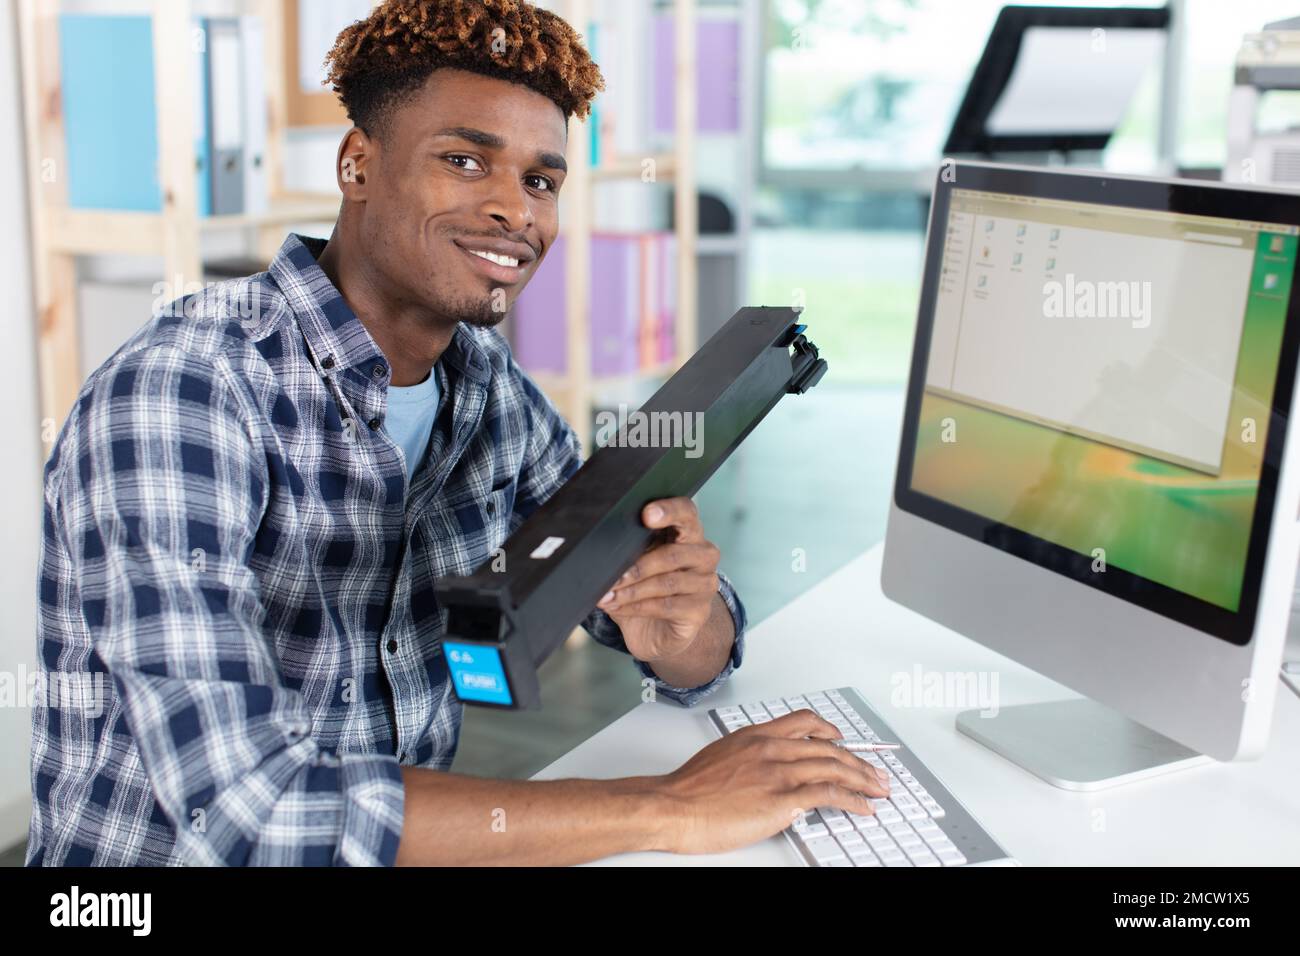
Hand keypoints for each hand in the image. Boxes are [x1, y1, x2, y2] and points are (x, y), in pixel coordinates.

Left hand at [596, 497, 721, 664]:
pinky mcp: (700, 610)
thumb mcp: (633, 564)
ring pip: (666, 582)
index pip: (687, 512)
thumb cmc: (644, 590)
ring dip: (631, 590)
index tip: (646, 515)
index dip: (669, 510)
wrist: (658, 632)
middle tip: (611, 574)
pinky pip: (665, 606)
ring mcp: (705, 583)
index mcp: (688, 533)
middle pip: (676, 552)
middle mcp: (703, 554)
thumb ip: (625, 549)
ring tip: (607, 595)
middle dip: (638, 565)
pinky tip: (617, 607)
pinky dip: (636, 607)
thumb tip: (596, 544)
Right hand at [652, 710, 890, 854]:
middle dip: (859, 761)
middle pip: (829, 748)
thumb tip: (764, 769)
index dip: (829, 730)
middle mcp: (772, 748)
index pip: (803, 721)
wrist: (674, 805)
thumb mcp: (721, 756)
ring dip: (864, 780)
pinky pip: (829, 795)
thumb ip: (749, 756)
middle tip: (875, 773)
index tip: (842, 739)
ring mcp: (779, 773)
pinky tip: (863, 807)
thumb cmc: (689, 788)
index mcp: (756, 735)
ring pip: (835, 768)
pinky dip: (853, 800)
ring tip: (878, 790)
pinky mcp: (783, 800)